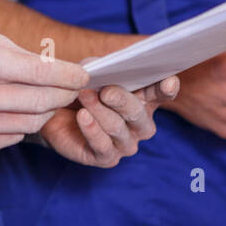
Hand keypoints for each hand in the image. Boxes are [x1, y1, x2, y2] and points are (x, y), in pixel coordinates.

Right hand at [0, 34, 87, 156]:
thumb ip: (24, 57)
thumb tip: (65, 71)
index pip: (40, 72)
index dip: (69, 75)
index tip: (83, 75)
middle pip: (40, 102)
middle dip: (64, 94)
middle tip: (73, 88)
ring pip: (30, 124)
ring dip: (47, 111)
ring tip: (48, 98)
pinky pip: (13, 137)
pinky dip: (23, 124)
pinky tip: (16, 111)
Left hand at [40, 77, 178, 166]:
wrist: (57, 116)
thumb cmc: (82, 90)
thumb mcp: (91, 72)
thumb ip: (101, 67)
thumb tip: (102, 68)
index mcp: (143, 100)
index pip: (161, 93)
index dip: (167, 88)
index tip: (168, 81)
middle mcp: (140, 124)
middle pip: (138, 113)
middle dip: (122, 100)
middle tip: (106, 91)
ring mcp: (125, 143)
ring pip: (118, 128)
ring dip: (100, 111)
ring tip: (84, 96)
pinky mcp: (107, 158)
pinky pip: (103, 146)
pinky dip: (93, 130)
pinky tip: (83, 117)